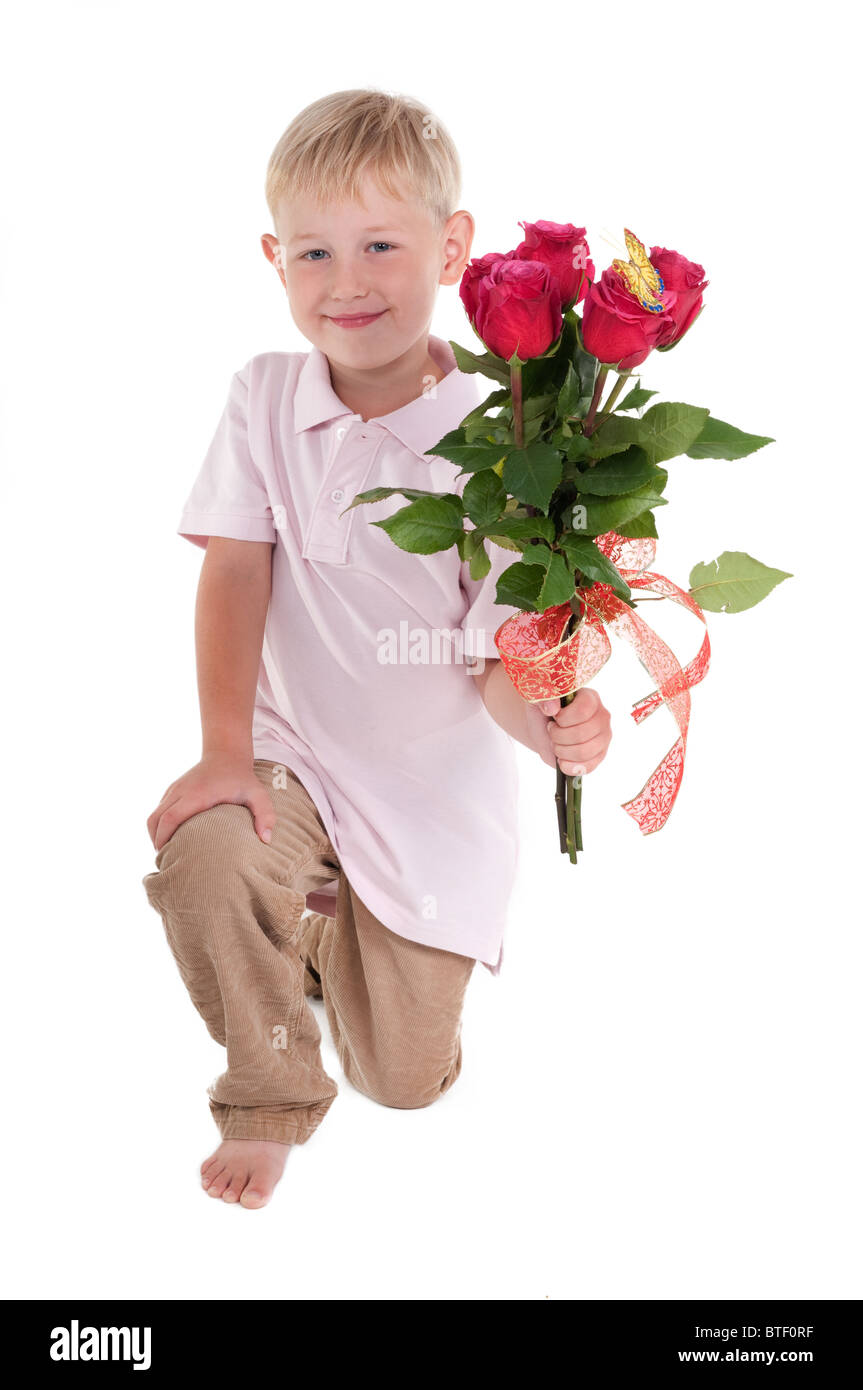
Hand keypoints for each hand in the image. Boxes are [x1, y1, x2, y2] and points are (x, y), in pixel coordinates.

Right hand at [146, 752, 275, 850]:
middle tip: (165, 860)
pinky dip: (159, 825)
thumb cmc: (242, 778)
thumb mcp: (258, 794)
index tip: (166, 855)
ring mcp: (174, 789)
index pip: (170, 818)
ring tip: (166, 852)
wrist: (227, 754)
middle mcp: (181, 791)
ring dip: (155, 834)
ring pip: (154, 815)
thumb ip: (265, 815)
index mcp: (197, 795)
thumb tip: (266, 840)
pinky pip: (158, 810)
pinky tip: (170, 838)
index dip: (163, 838)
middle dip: (156, 841)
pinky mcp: (173, 790)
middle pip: (155, 819)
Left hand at [524, 687, 612, 775]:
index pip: (583, 710)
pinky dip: (569, 766)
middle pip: (582, 733)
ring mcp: (603, 737)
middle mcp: (601, 717)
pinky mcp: (599, 756)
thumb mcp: (537, 700)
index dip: (564, 718)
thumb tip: (552, 707)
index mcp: (590, 698)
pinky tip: (561, 760)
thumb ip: (543, 699)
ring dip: (562, 751)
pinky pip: (588, 767)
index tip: (554, 718)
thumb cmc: (543, 712)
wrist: (542, 730)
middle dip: (558, 736)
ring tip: (555, 744)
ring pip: (584, 752)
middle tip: (551, 732)